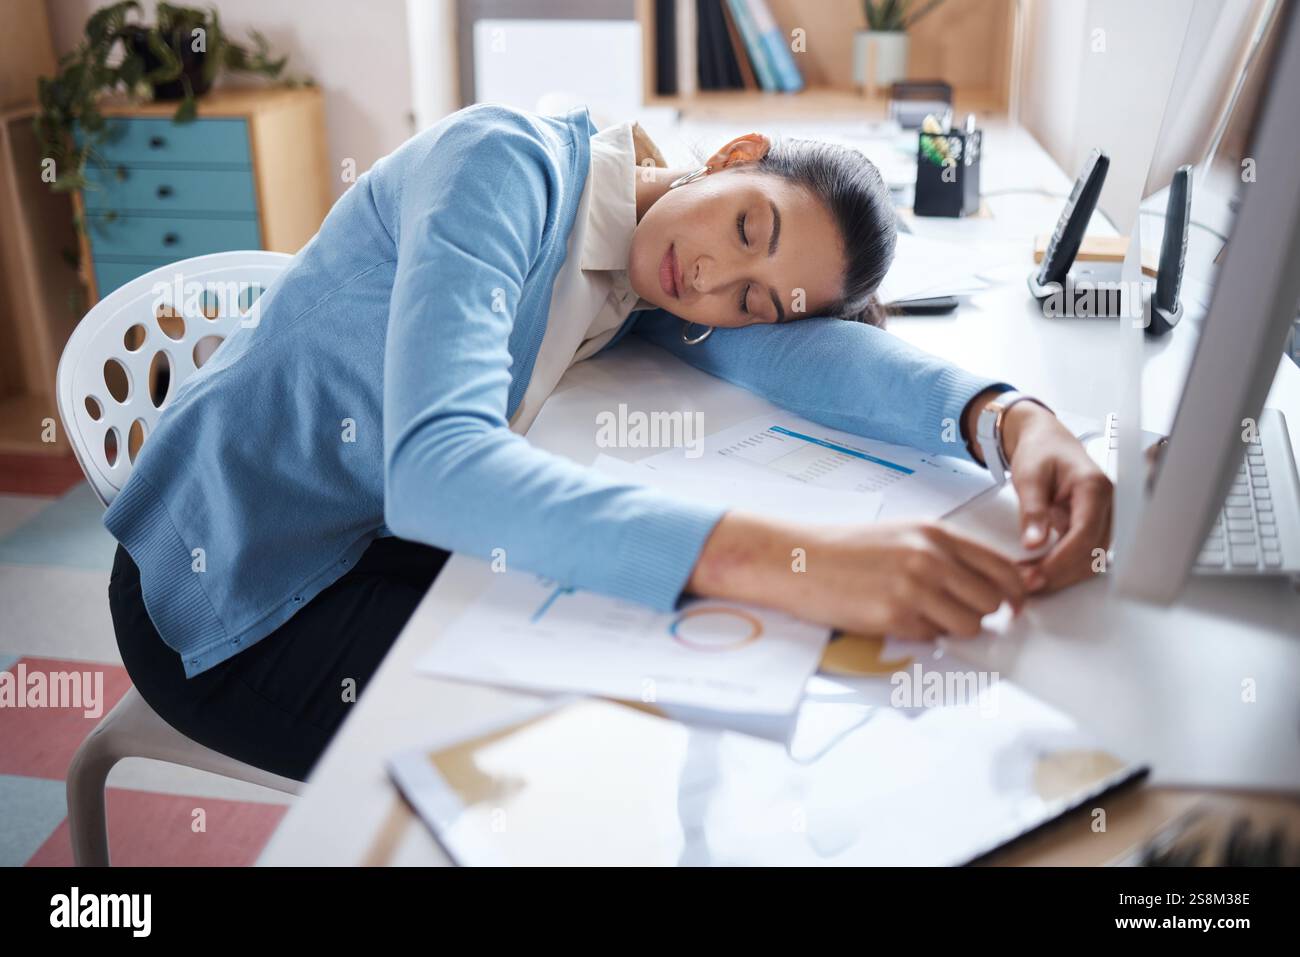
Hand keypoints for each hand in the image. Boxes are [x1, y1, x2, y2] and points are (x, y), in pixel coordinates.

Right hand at [688, 515, 1025, 640]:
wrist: (796, 559)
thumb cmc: (844, 549)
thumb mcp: (902, 534)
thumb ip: (943, 554)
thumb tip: (983, 585)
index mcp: (936, 534)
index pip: (1003, 567)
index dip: (1016, 592)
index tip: (1014, 606)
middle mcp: (931, 558)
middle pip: (993, 600)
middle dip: (983, 614)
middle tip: (959, 615)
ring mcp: (914, 588)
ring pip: (969, 625)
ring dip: (953, 629)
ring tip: (922, 617)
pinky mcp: (895, 617)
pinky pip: (933, 638)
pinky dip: (922, 635)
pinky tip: (895, 619)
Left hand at [1000, 402, 1112, 591]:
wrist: (1046, 441)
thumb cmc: (1040, 451)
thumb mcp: (1029, 476)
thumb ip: (1033, 510)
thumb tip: (1034, 544)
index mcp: (1095, 486)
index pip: (1085, 533)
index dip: (1061, 561)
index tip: (1035, 576)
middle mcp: (1108, 504)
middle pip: (1092, 552)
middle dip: (1059, 574)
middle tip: (1024, 584)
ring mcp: (1104, 517)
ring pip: (1091, 559)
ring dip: (1061, 574)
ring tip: (1026, 577)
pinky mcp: (1094, 526)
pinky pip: (1083, 553)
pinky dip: (1062, 566)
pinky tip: (1036, 568)